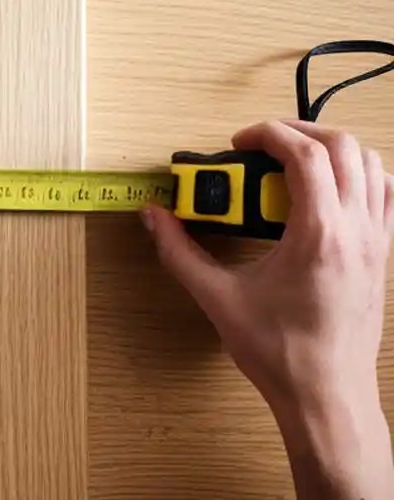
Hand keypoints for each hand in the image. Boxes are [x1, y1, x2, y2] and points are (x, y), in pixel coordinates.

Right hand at [141, 120, 393, 498]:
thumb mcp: (218, 298)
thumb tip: (156, 218)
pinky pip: (382, 194)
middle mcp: (357, 231)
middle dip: (298, 133)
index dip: (268, 135)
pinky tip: (322, 194)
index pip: (305, 155)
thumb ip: (180, 252)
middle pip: (343, 147)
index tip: (238, 144)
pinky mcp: (380, 255)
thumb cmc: (281, 353)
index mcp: (319, 236)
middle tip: (261, 146)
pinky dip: (356, 177)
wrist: (325, 394)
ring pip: (371, 165)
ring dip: (331, 151)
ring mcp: (375, 242)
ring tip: (290, 163)